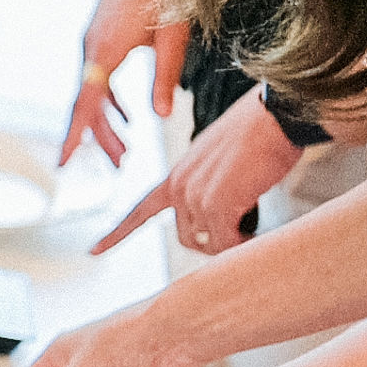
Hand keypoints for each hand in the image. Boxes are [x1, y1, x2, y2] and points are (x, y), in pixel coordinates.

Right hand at [62, 0, 190, 166]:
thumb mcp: (175, 34)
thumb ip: (166, 76)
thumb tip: (159, 114)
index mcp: (105, 48)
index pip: (84, 102)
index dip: (76, 135)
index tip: (64, 162)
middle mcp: (91, 44)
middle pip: (88, 102)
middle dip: (102, 136)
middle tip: (122, 165)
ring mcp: (94, 36)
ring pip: (93, 89)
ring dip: (109, 118)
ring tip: (128, 148)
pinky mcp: (103, 29)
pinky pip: (99, 72)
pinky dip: (111, 97)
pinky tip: (132, 113)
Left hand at [92, 87, 301, 256]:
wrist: (273, 116)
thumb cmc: (256, 136)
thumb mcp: (217, 161)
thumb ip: (205, 185)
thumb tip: (214, 210)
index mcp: (176, 176)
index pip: (140, 210)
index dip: (118, 234)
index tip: (93, 250)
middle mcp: (179, 187)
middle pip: (187, 237)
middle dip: (213, 242)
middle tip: (241, 234)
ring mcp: (194, 197)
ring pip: (208, 243)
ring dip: (231, 243)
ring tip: (253, 229)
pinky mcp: (216, 205)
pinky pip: (227, 242)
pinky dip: (244, 244)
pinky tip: (258, 233)